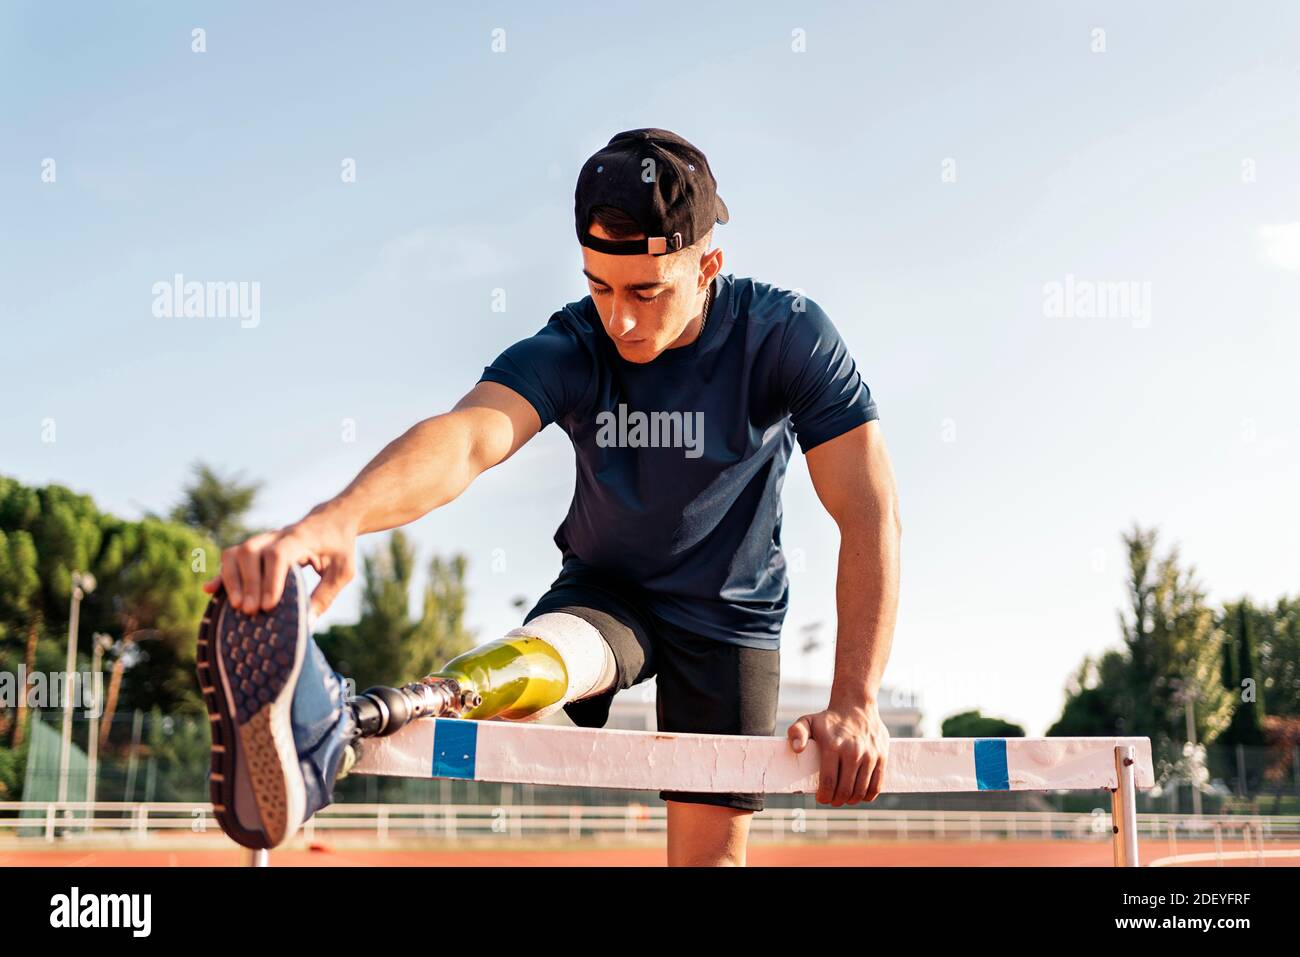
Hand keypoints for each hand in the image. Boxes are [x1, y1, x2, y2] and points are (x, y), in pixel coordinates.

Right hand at [202, 509, 357, 617]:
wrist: (333, 518)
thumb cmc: (340, 546)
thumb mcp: (343, 571)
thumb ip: (325, 595)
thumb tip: (306, 625)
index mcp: (301, 538)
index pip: (279, 555)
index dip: (271, 579)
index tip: (269, 605)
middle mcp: (277, 536)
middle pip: (251, 552)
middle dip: (249, 583)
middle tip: (252, 611)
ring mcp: (263, 539)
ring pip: (236, 552)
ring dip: (232, 579)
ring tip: (237, 606)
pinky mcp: (255, 546)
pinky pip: (231, 557)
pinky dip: (222, 574)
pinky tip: (210, 590)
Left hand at [787, 700, 889, 805]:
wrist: (857, 705)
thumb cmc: (829, 718)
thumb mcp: (807, 721)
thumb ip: (797, 733)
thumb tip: (797, 749)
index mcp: (833, 746)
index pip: (828, 782)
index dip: (824, 796)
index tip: (821, 799)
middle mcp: (852, 752)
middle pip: (845, 790)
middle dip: (836, 801)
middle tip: (832, 800)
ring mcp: (869, 755)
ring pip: (861, 791)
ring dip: (851, 800)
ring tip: (844, 799)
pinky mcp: (882, 757)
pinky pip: (877, 785)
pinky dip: (868, 796)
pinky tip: (860, 795)